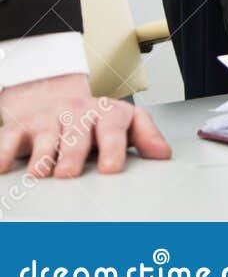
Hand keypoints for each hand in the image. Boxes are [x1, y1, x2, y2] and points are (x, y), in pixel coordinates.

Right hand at [0, 73, 171, 178]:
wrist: (64, 103)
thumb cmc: (99, 122)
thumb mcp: (128, 123)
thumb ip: (146, 137)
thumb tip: (162, 155)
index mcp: (107, 113)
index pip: (112, 129)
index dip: (112, 148)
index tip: (111, 168)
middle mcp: (77, 113)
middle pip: (76, 134)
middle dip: (72, 154)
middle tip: (68, 173)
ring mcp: (48, 118)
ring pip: (44, 135)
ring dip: (41, 155)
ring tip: (39, 172)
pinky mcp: (22, 126)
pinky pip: (9, 137)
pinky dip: (3, 152)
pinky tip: (3, 167)